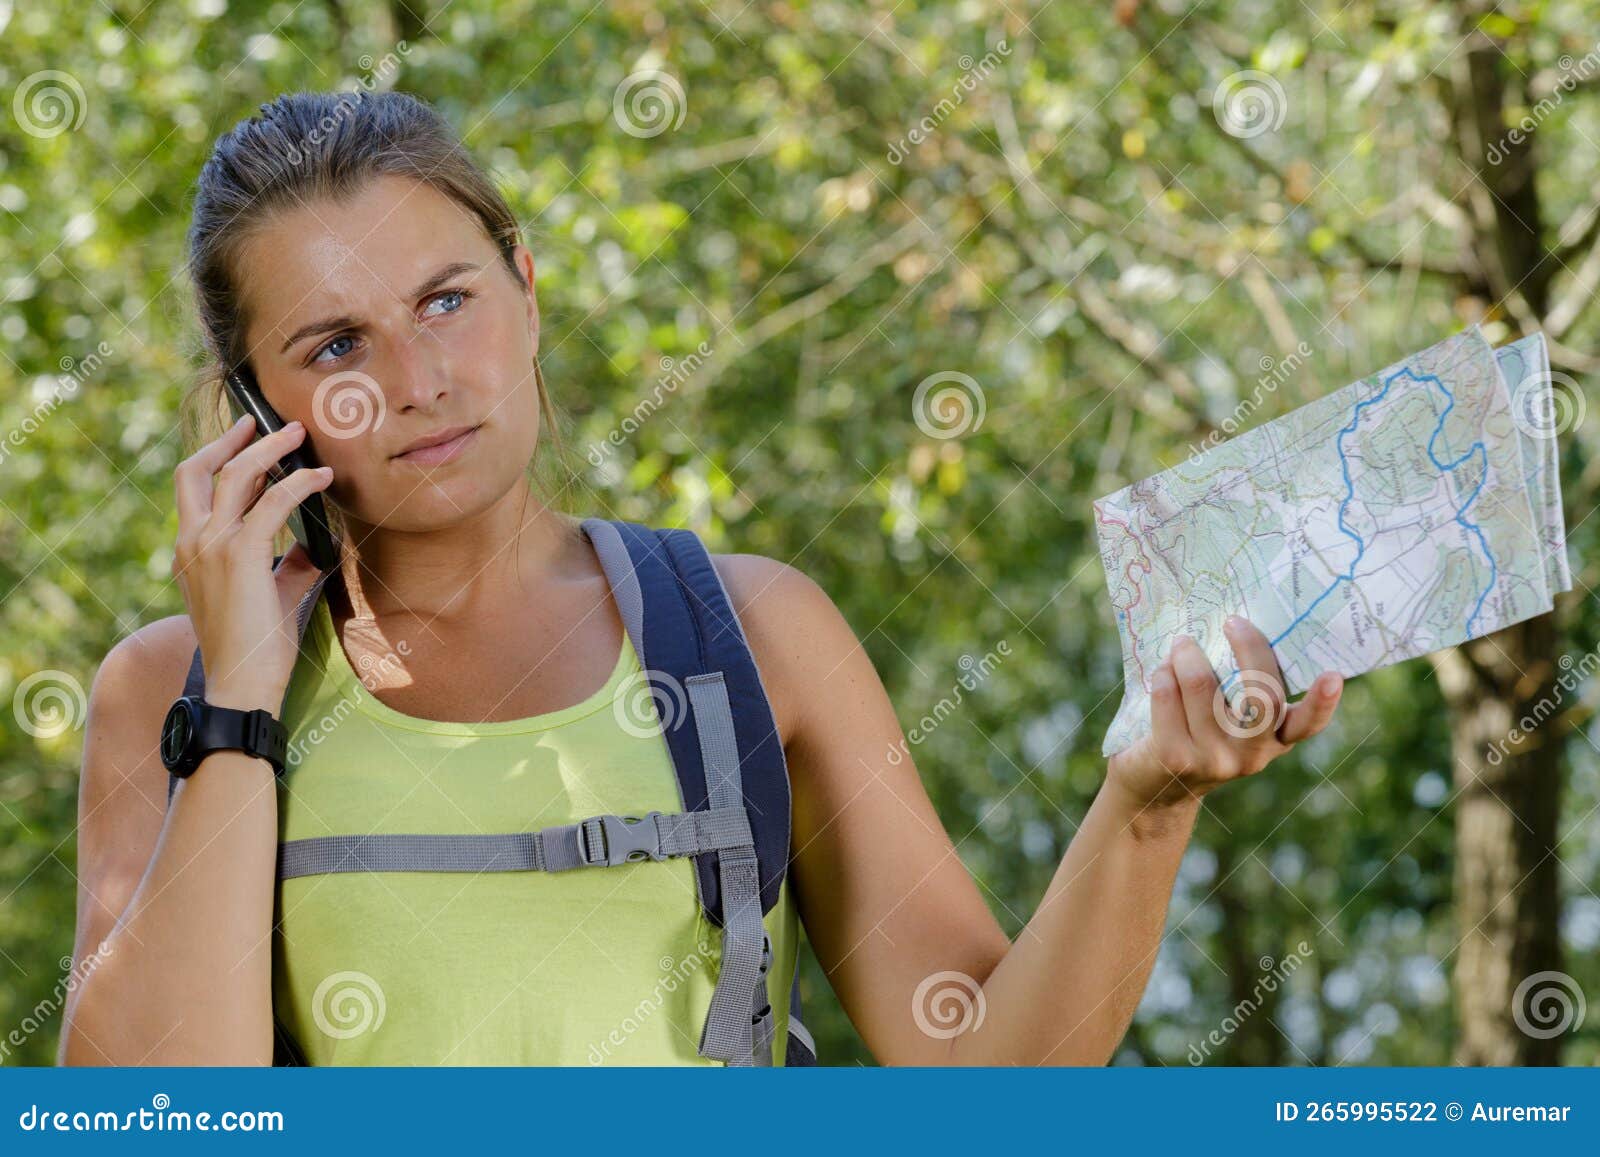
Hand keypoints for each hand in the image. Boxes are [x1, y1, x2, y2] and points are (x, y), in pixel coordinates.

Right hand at [171, 413, 334, 711]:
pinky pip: (272, 503)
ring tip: (300, 437)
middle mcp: (192, 542)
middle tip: (263, 421)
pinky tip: (321, 480)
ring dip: (270, 450)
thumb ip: (287, 563)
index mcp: (190, 550)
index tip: (244, 438)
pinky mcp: (239, 555)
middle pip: (198, 470)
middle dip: (231, 439)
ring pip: (235, 476)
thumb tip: (314, 541)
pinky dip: (299, 484)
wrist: (243, 685)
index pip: (193, 489)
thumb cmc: (257, 647)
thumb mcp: (271, 594)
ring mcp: (210, 547)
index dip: (217, 456)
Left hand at [1106, 616, 1342, 814]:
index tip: (1334, 676)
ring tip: (1181, 645)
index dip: (1322, 703)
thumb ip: (1244, 688)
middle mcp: (1253, 755)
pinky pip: (1169, 695)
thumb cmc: (1198, 731)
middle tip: (1233, 622)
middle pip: (1262, 695)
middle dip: (1248, 648)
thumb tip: (1241, 626)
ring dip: (1187, 654)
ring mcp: (1215, 759)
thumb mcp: (1232, 718)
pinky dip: (1163, 673)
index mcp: (1275, 740)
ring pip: (1203, 685)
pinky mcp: (1177, 758)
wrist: (1156, 784)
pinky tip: (1161, 671)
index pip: (1307, 725)